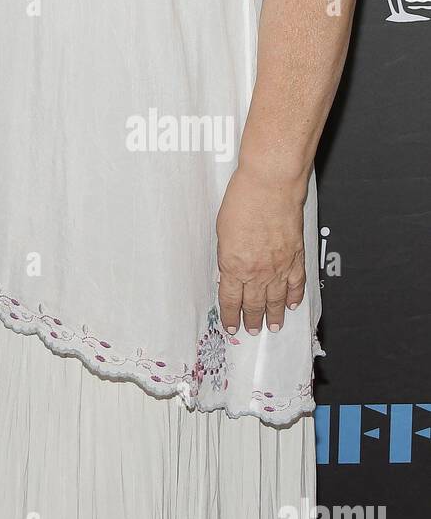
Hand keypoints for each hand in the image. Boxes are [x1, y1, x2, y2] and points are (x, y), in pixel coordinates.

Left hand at [215, 166, 306, 335]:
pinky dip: (295, 297)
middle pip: (254, 304)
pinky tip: (293, 305)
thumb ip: (227, 255)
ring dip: (274, 316)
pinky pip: (296, 284)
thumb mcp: (222, 232)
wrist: (270, 187)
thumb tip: (229, 270)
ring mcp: (279, 267)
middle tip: (251, 331)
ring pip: (277, 300)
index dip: (230, 316)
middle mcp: (257, 272)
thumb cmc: (242, 201)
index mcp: (233, 265)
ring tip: (274, 327)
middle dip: (251, 320)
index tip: (230, 327)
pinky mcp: (296, 258)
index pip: (230, 300)